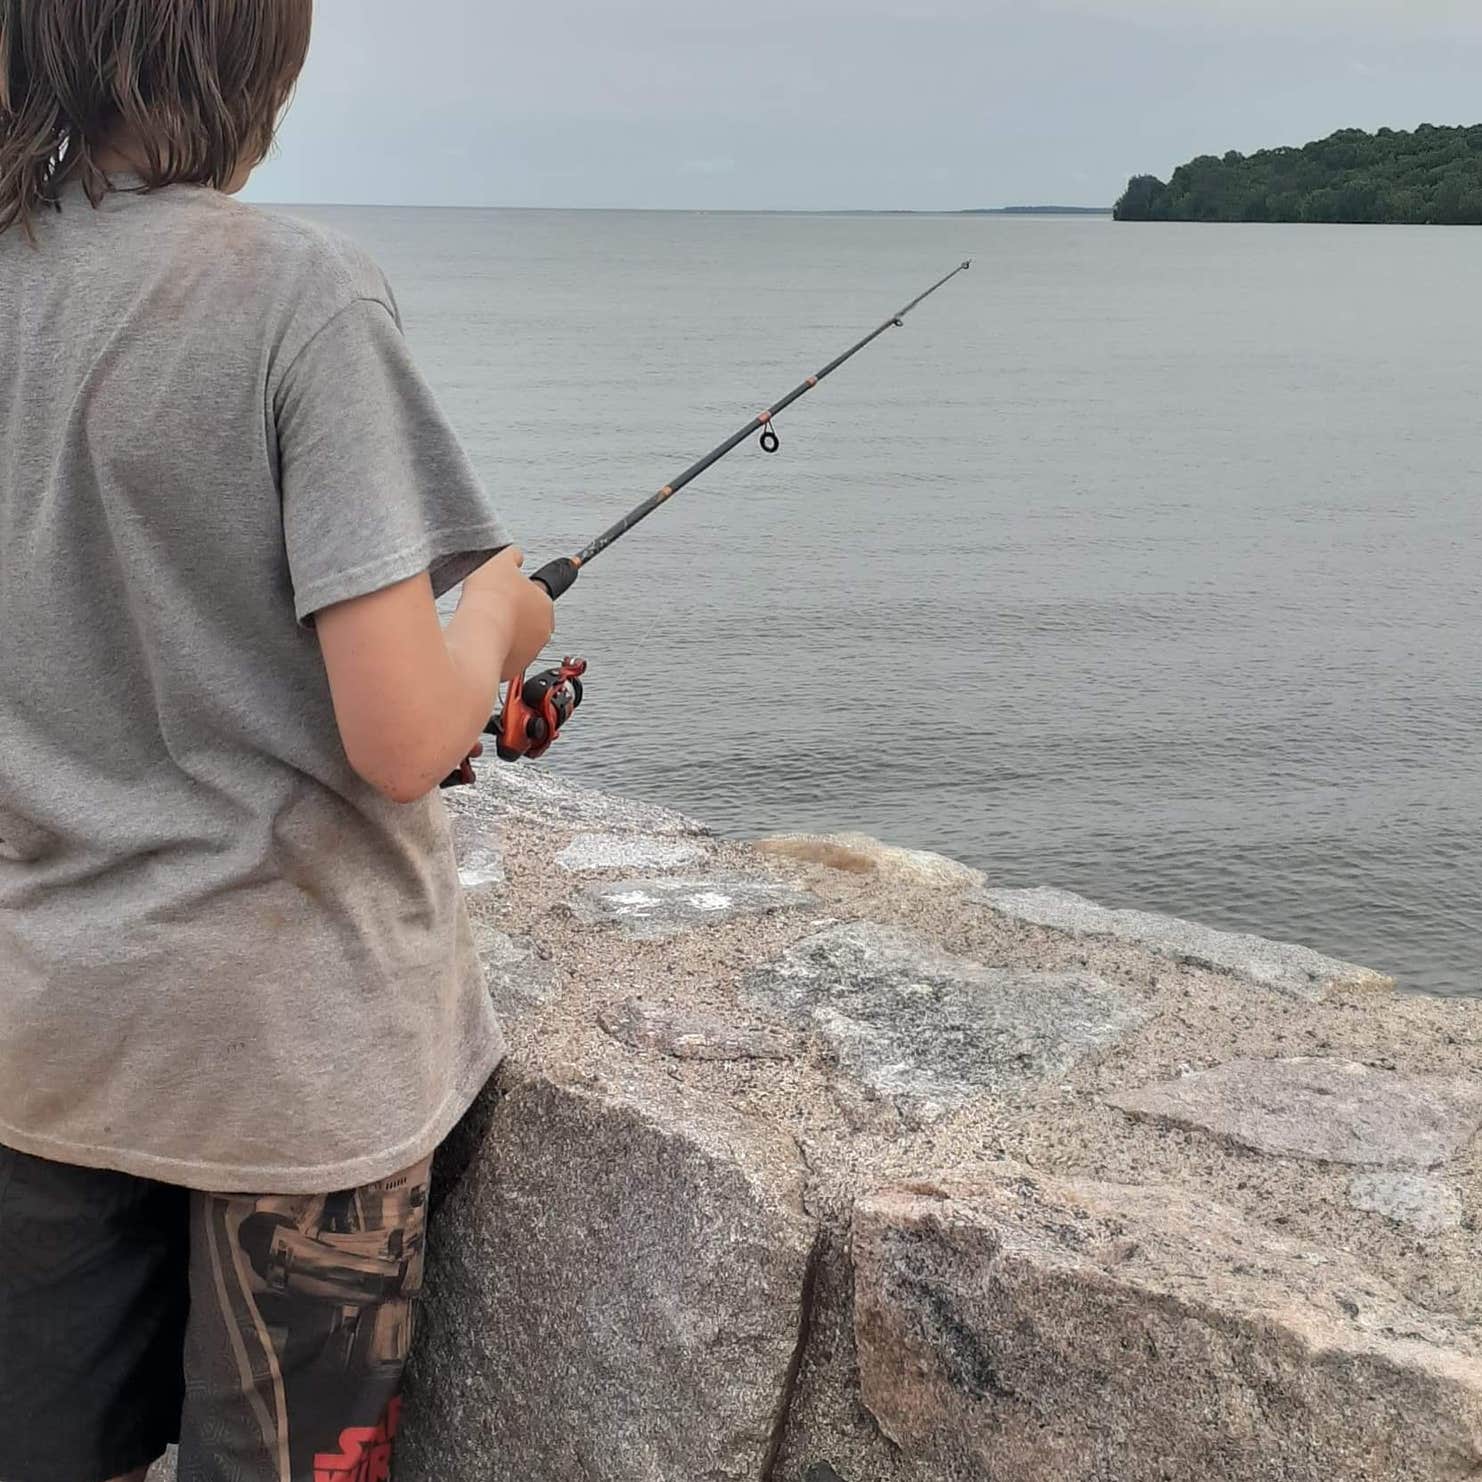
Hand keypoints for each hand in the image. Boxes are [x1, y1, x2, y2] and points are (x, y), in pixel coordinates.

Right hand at [459, 547, 555, 677]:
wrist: (478, 632)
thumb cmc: (491, 599)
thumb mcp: (500, 558)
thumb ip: (511, 555)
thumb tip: (514, 556)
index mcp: (545, 604)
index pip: (537, 595)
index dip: (518, 590)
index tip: (506, 590)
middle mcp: (543, 631)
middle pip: (528, 620)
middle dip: (513, 613)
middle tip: (493, 606)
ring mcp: (529, 652)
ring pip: (517, 640)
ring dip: (504, 632)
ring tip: (485, 622)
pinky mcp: (512, 668)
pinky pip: (504, 657)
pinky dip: (494, 649)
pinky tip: (481, 639)